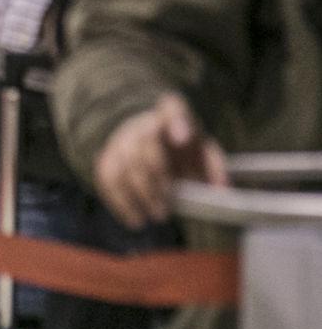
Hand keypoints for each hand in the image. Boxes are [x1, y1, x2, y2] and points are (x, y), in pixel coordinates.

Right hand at [93, 93, 227, 228]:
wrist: (143, 136)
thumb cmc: (181, 148)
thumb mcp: (203, 150)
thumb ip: (214, 166)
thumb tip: (221, 190)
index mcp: (172, 116)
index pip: (172, 109)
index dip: (176, 121)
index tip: (184, 137)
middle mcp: (143, 124)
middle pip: (144, 148)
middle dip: (154, 181)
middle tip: (166, 209)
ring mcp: (121, 139)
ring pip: (123, 166)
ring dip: (138, 195)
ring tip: (155, 217)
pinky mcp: (106, 155)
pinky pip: (106, 178)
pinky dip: (120, 201)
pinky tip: (135, 219)